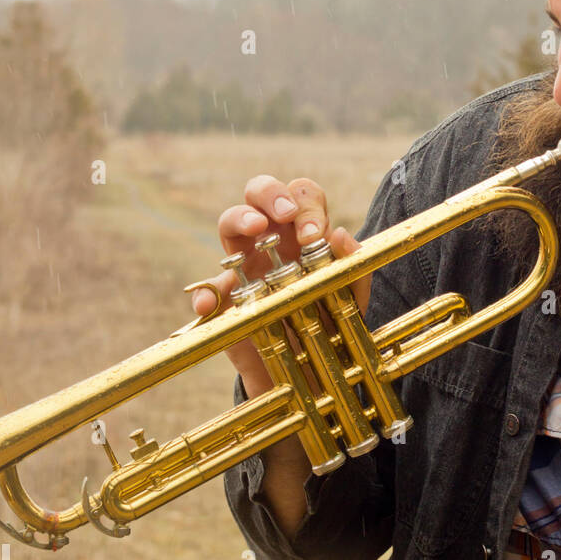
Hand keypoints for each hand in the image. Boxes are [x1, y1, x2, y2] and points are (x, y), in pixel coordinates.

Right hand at [192, 174, 368, 398]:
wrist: (309, 368)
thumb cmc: (331, 320)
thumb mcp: (352, 297)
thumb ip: (353, 267)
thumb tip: (342, 234)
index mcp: (303, 230)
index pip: (302, 195)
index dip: (306, 206)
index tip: (312, 235)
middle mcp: (271, 238)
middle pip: (260, 191)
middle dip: (270, 193)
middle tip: (282, 214)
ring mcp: (244, 264)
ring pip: (230, 222)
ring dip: (240, 217)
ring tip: (255, 227)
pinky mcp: (226, 298)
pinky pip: (209, 287)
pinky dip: (207, 292)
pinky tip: (213, 302)